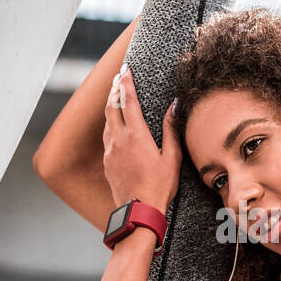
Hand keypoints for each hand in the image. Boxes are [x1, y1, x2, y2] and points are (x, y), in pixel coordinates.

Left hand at [103, 70, 180, 211]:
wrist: (139, 211)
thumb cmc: (160, 186)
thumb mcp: (172, 157)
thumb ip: (170, 129)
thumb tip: (173, 107)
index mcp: (136, 136)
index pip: (128, 101)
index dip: (126, 82)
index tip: (125, 69)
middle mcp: (119, 140)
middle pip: (111, 106)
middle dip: (114, 89)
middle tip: (118, 77)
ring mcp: (110, 151)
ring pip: (107, 121)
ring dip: (111, 106)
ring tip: (116, 96)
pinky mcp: (107, 163)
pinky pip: (106, 137)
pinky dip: (110, 124)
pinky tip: (115, 125)